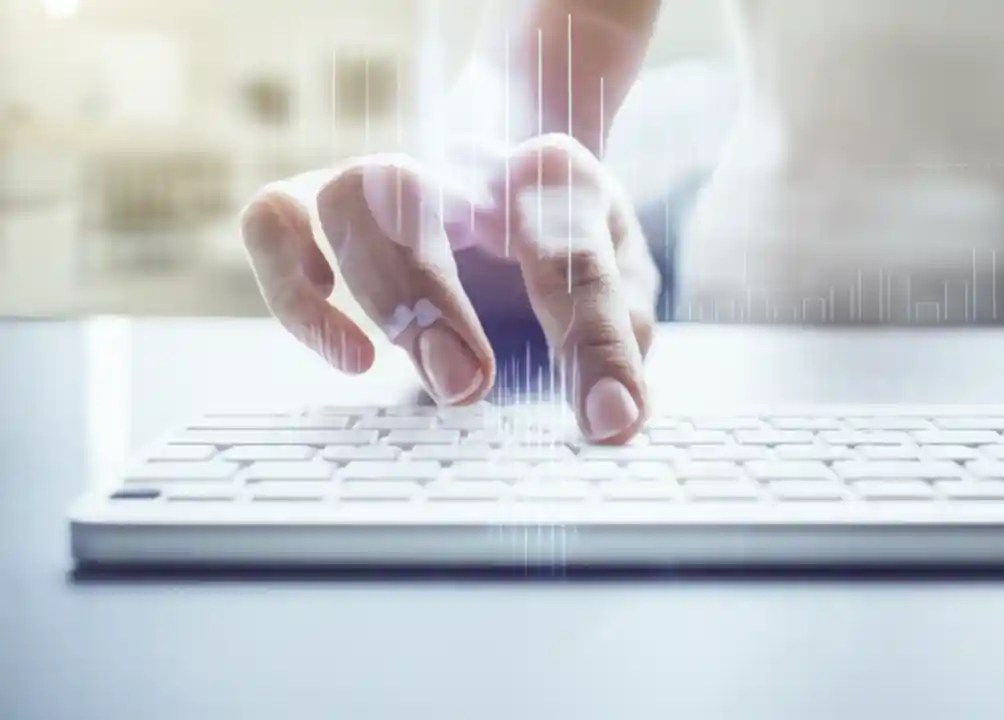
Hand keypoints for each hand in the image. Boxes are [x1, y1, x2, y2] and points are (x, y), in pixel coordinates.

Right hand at [240, 134, 658, 443]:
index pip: (573, 255)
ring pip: (345, 197)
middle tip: (466, 387)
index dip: (593, 346)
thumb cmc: (569, 231)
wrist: (524, 154)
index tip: (606, 419)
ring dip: (371, 292)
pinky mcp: (331, 203)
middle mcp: (466, 165)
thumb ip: (619, 336)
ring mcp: (393, 178)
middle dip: (429, 297)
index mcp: (553, 177)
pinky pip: (275, 219)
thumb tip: (613, 417)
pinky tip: (348, 353)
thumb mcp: (622, 278)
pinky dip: (290, 284)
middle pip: (424, 199)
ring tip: (387, 369)